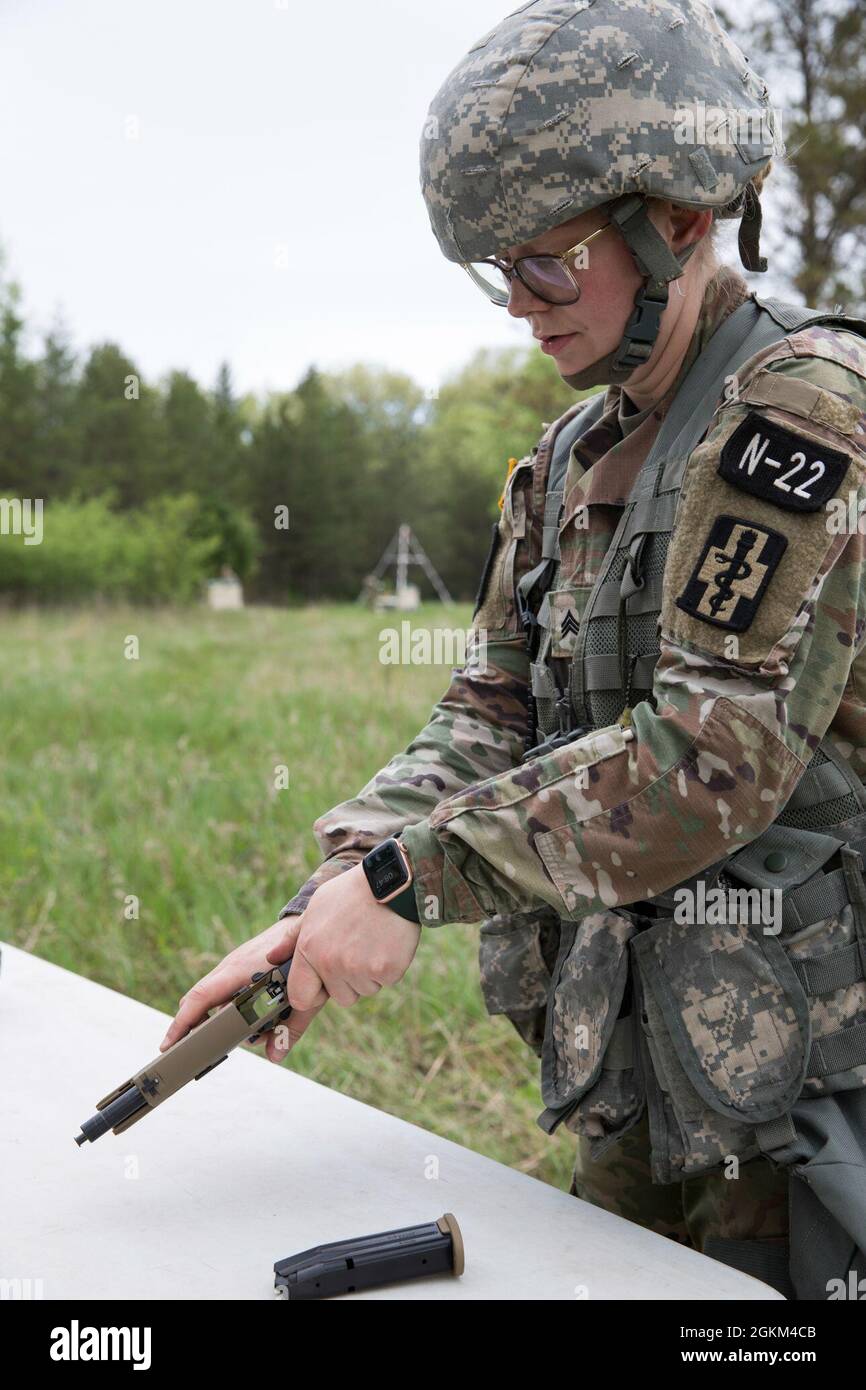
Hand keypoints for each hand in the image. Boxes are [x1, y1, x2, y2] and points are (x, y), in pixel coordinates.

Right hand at [157, 918, 324, 1063]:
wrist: (308, 925)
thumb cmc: (305, 957)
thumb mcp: (304, 995)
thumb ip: (290, 1028)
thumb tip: (274, 1055)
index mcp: (239, 970)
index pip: (200, 998)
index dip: (181, 1023)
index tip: (168, 1045)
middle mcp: (230, 966)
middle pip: (198, 1000)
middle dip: (194, 1027)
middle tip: (195, 1051)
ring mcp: (233, 965)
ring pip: (213, 998)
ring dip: (221, 1021)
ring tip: (245, 1035)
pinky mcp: (239, 966)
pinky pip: (224, 991)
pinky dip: (229, 1010)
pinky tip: (250, 1022)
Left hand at [265, 863, 420, 1010]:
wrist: (391, 882)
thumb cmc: (351, 894)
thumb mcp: (315, 908)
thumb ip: (292, 938)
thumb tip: (271, 958)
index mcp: (309, 949)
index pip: (301, 998)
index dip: (312, 993)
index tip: (322, 984)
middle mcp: (331, 963)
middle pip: (340, 996)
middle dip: (348, 981)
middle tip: (357, 948)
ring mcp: (359, 969)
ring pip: (364, 990)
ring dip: (369, 974)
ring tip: (373, 941)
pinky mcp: (386, 970)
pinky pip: (386, 981)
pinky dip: (389, 967)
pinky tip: (388, 943)